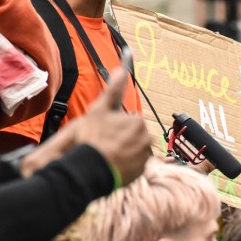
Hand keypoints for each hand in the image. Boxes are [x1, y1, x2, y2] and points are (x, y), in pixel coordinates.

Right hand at [66, 68, 151, 185]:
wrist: (93, 168)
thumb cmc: (94, 137)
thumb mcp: (99, 110)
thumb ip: (112, 90)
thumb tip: (121, 70)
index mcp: (137, 121)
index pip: (128, 121)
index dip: (116, 126)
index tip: (107, 132)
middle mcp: (146, 137)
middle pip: (134, 135)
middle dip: (123, 138)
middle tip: (106, 143)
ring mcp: (145, 155)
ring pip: (135, 149)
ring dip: (126, 151)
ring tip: (109, 154)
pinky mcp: (142, 169)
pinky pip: (136, 164)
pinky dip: (127, 164)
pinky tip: (114, 163)